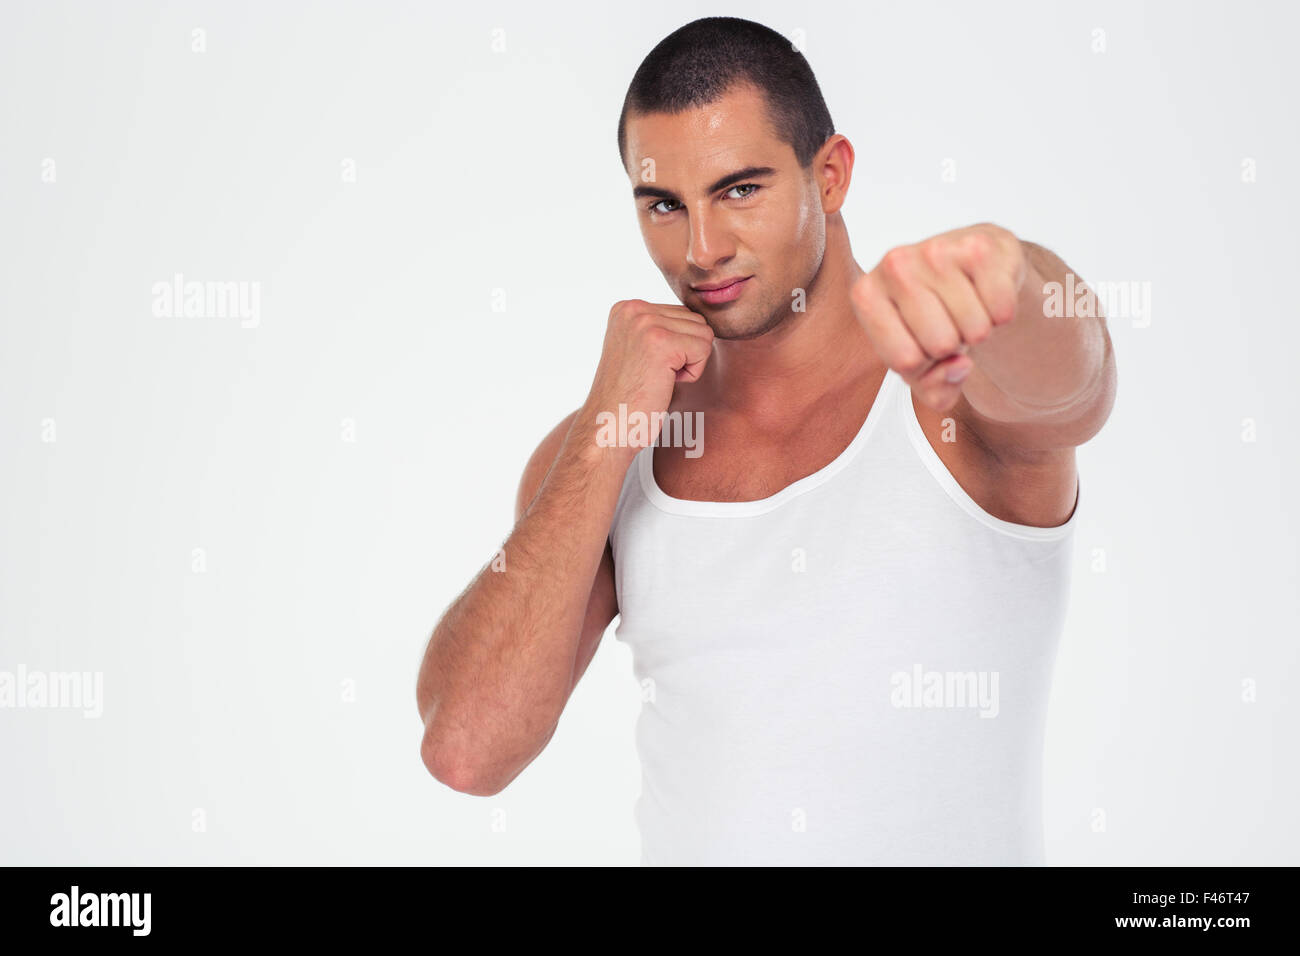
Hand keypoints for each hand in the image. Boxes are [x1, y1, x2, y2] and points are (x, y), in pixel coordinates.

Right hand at [578, 299, 713, 456]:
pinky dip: (692, 373)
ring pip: (703, 333)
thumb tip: (698, 318)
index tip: (646, 367)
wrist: (607, 428)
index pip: (682, 314)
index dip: (676, 348)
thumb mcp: (638, 349)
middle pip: (696, 320)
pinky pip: (704, 348)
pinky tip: (663, 383)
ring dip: (688, 363)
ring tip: (657, 378)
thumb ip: (660, 327)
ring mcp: (645, 323)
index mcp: (626, 308)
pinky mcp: (661, 343)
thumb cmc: (627, 398)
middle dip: (685, 353)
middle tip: (653, 375)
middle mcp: (633, 309)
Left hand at [849, 223, 1026, 410]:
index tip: (922, 345)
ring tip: (966, 308)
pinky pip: (1002, 310)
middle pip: (941, 345)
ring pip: (975, 329)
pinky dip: (1002, 313)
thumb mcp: (921, 366)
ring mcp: (936, 249)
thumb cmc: (934, 317)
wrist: (969, 267)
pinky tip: (986, 294)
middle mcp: (894, 266)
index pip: (906, 361)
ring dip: (978, 329)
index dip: (925, 366)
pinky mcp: (980, 244)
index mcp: (866, 296)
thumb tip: (958, 368)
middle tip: (949, 323)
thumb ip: (934, 388)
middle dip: (954, 346)